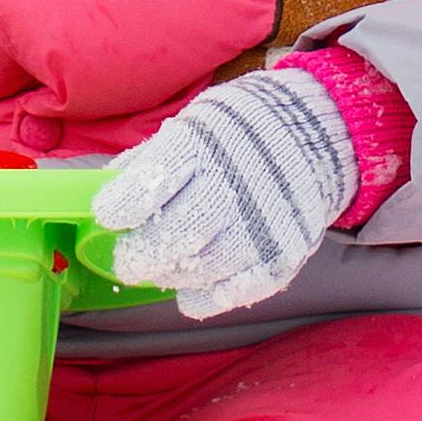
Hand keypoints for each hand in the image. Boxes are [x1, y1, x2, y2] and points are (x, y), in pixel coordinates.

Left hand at [92, 63, 358, 320]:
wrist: (313, 133)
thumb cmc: (236, 130)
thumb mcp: (192, 124)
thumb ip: (152, 159)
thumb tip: (108, 192)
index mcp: (203, 144)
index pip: (153, 181)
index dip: (122, 205)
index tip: (109, 214)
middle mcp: (234, 185)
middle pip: (175, 235)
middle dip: (139, 254)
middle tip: (127, 259)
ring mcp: (263, 224)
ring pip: (201, 269)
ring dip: (170, 275)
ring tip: (160, 267)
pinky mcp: (284, 255)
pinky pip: (235, 292)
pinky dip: (205, 297)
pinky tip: (191, 287)